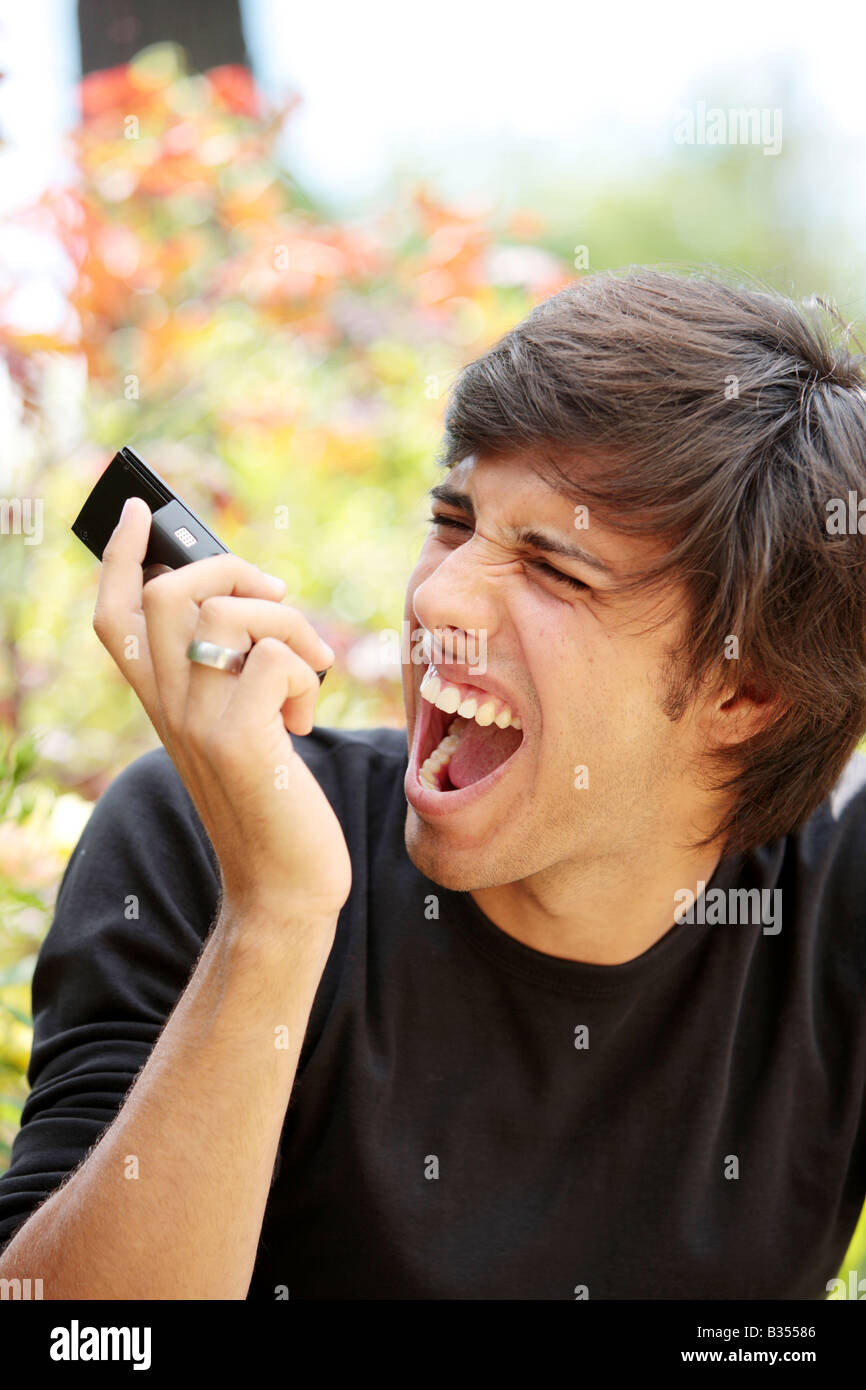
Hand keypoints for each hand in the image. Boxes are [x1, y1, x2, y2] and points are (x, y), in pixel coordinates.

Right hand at [92, 496, 352, 924]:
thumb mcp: (240, 730)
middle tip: (278, 602)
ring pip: (228, 615)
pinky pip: (275, 658)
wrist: (284, 889)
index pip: (116, 616)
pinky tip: (306, 719)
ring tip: (310, 673)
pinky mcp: (240, 742)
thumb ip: (229, 675)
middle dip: (231, 572)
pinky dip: (308, 674)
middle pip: (166, 595)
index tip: (138, 513)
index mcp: (161, 702)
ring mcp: (198, 724)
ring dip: (290, 629)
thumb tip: (254, 602)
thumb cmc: (271, 803)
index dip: (121, 558)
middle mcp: (167, 709)